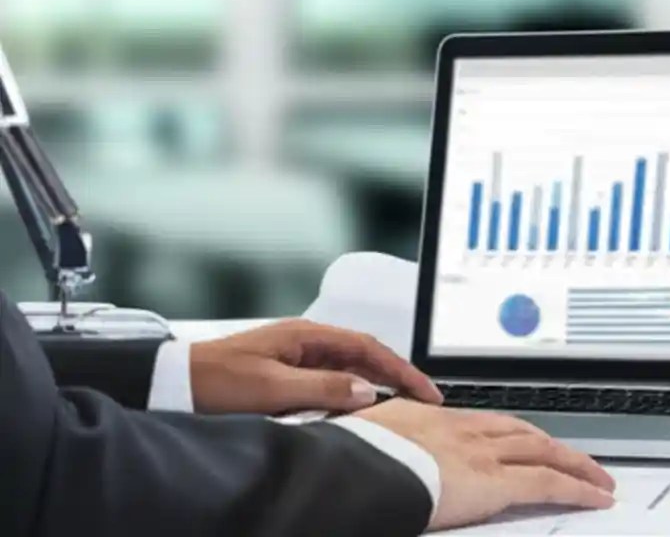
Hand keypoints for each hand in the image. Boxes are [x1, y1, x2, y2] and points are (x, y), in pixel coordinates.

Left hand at [190, 319, 442, 414]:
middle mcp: (305, 340)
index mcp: (306, 335)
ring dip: (378, 383)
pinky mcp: (287, 372)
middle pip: (365, 354)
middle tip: (426, 398)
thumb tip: (368, 390)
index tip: (427, 390)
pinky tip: (360, 406)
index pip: (369, 348)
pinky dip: (353, 391)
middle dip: (398, 375)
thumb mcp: (271, 388)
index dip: (403, 370)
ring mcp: (297, 355)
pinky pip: (332, 378)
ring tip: (402, 403)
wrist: (171, 384)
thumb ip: (323, 388)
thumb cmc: (214, 381)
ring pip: (350, 367)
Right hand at [356, 399, 615, 530]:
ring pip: (544, 452)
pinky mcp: (492, 482)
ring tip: (598, 478)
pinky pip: (548, 483)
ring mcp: (481, 453)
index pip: (488, 424)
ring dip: (576, 464)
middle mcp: (463, 430)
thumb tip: (377, 451)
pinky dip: (577, 488)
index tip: (529, 441)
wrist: (350, 470)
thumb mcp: (362, 441)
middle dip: (555, 446)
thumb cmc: (347, 460)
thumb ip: (383, 444)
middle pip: (523, 433)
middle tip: (579, 459)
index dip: (516, 433)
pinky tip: (595, 497)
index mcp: (432, 420)